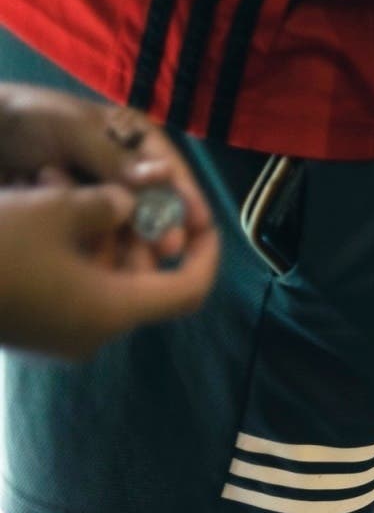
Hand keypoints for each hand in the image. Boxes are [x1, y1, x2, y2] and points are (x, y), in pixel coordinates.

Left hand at [0, 85, 212, 264]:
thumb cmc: (24, 118)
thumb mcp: (70, 128)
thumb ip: (114, 155)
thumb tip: (161, 177)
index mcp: (132, 139)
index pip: (171, 171)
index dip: (187, 199)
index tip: (199, 227)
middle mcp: (124, 171)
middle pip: (155, 205)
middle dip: (159, 227)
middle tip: (162, 250)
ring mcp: (102, 196)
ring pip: (128, 226)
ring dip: (122, 238)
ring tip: (115, 247)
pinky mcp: (79, 218)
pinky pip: (99, 237)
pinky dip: (96, 245)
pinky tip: (90, 253)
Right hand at [0, 184, 217, 358]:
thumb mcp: (54, 209)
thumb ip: (105, 204)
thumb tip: (127, 202)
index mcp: (113, 311)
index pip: (188, 289)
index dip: (205, 253)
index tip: (204, 219)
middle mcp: (94, 332)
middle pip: (139, 278)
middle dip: (131, 227)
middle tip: (113, 183)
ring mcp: (59, 334)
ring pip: (99, 275)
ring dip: (91, 229)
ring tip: (58, 178)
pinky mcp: (30, 326)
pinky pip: (67, 284)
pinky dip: (65, 247)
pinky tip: (37, 203)